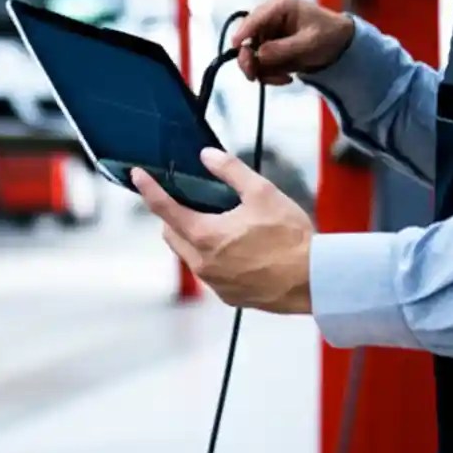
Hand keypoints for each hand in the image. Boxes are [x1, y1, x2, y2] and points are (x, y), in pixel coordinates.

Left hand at [131, 148, 313, 313]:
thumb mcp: (262, 193)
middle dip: (173, 215)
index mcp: (205, 235)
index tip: (138, 176)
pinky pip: (208, 273)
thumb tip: (208, 156)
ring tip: (220, 225)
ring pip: (188, 255)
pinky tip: (237, 249)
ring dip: (192, 237)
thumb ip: (230, 171)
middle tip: (192, 201)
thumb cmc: (291, 239)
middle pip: (171, 233)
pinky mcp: (227, 296)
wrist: (314, 280)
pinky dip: (212, 257)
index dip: (148, 189)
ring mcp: (214, 283)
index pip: (164, 209)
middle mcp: (202, 263)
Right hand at [229, 0, 355, 84]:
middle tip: (256, 77)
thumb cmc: (328, 35)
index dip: (241, 36)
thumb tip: (257, 55)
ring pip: (250, 55)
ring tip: (284, 78)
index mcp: (278, 6)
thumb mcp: (308, 43)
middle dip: (253, 61)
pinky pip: (258, 63)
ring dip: (264, 71)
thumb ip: (281, 49)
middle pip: (246, 40)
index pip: (252, 20)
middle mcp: (267, 16)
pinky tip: (284, 77)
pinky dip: (268, 73)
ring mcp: (266, 31)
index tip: (237, 50)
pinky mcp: (267, 45)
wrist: (339, 43)